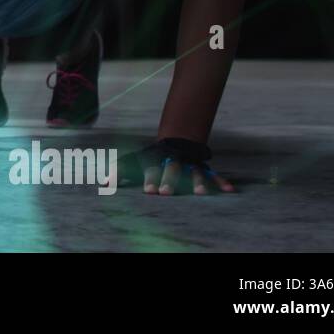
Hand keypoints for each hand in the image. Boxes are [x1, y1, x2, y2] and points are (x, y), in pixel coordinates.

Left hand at [117, 138, 235, 195]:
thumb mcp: (134, 161)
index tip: (149, 191)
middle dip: (170, 180)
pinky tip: (230, 190)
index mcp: (157, 160)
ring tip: (200, 194)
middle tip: (166, 193)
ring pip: (194, 172)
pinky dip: (221, 181)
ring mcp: (190, 164)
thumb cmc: (150, 157)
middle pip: (172, 170)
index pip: (152, 169)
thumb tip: (103, 183)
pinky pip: (214, 175)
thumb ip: (119, 172)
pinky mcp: (203, 168)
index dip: (150, 179)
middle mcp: (174, 162)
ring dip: (197, 182)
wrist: (175, 140)